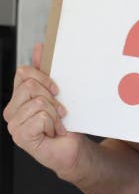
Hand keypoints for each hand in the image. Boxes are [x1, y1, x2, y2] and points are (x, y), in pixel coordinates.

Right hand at [3, 43, 86, 179]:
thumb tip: (40, 47)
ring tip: (56, 123)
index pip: (24, 72)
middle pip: (31, 86)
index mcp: (17, 97)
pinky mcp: (20, 136)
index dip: (45, 78)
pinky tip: (53, 131)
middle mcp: (11, 110)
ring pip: (39, 102)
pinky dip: (53, 123)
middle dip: (52, 98)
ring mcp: (13, 124)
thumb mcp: (57, 92)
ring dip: (55, 113)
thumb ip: (45, 70)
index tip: (57, 91)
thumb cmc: (64, 122)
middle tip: (58, 112)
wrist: (71, 146)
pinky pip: (41, 116)